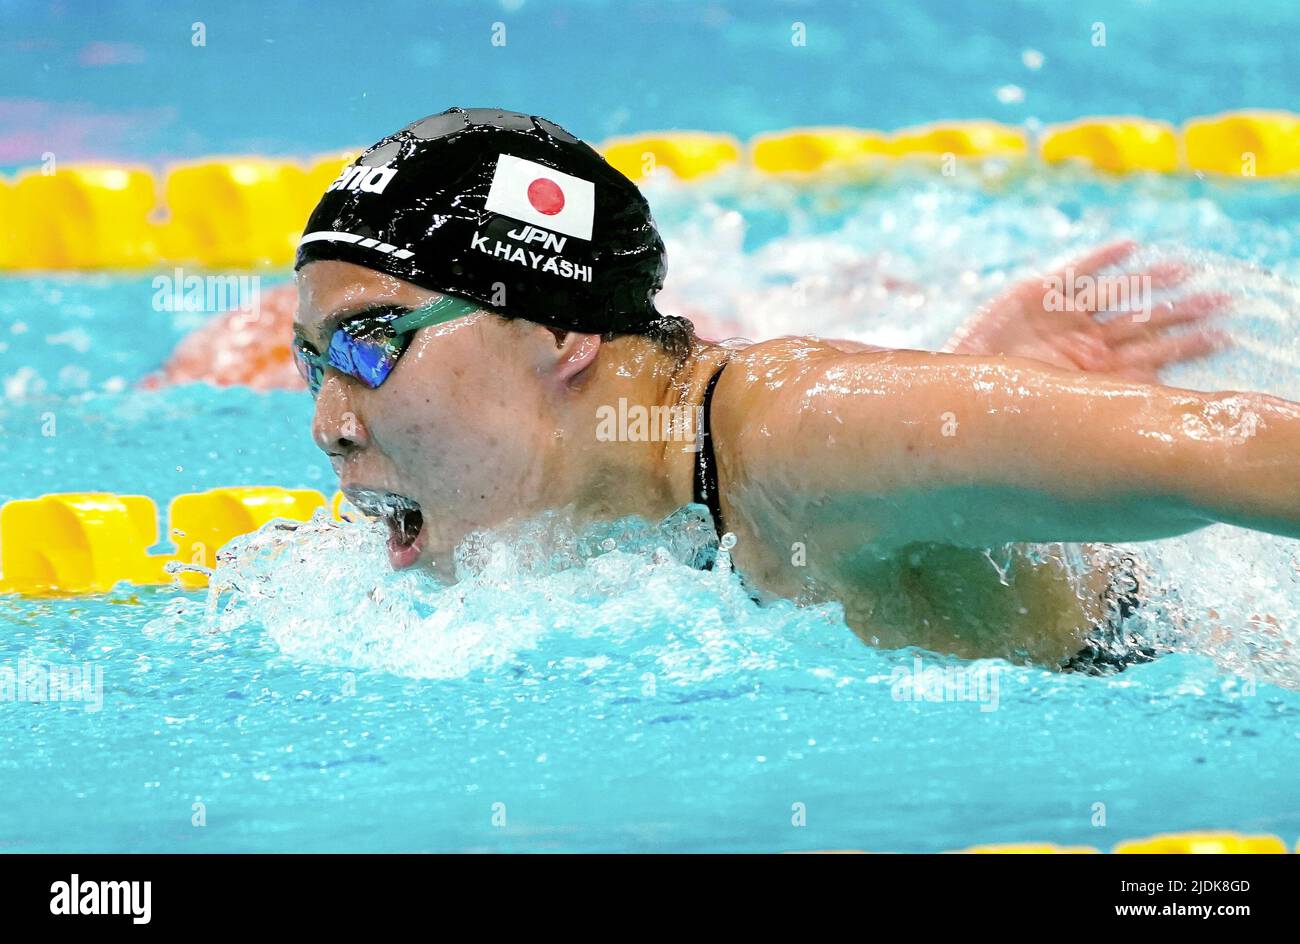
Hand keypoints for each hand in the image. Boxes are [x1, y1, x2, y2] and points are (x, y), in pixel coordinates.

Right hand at [945, 241, 1229, 381]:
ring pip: (1117, 295)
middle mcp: (1087, 344)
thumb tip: (1158, 408)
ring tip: (1183, 268)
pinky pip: (1074, 274)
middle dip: (1182, 310)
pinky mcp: (1037, 296)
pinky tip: (1128, 245)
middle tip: (1221, 299)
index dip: (1188, 345)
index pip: (1154, 355)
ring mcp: (1064, 319)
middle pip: (1144, 322)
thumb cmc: (1004, 408)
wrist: (954, 393)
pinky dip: (1100, 260)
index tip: (1224, 335)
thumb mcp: (1061, 408)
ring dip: (1150, 280)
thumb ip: (1104, 399)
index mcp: (1096, 374)